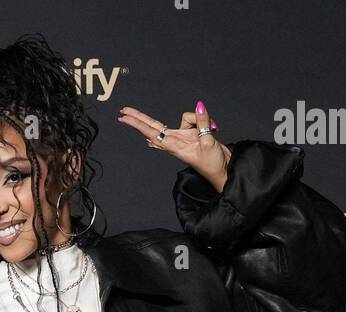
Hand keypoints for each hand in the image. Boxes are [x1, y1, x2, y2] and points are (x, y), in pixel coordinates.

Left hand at [117, 104, 231, 190]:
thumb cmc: (213, 163)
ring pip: (182, 119)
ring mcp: (182, 138)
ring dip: (196, 119)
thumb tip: (199, 106)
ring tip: (212, 129)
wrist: (222, 170)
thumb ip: (202, 123)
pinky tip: (212, 128)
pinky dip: (203, 120)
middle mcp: (175, 141)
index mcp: (174, 145)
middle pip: (153, 126)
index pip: (151, 131)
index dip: (137, 123)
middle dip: (139, 118)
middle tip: (123, 111)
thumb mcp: (208, 142)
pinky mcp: (190, 135)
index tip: (124, 117)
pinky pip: (193, 119)